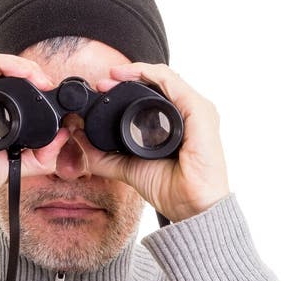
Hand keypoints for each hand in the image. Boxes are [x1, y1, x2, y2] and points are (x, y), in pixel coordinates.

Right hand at [0, 52, 73, 235]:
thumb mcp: (14, 165)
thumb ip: (39, 154)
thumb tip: (64, 134)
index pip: (6, 82)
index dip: (32, 81)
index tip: (52, 93)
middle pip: (0, 69)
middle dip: (30, 70)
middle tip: (49, 84)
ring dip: (19, 64)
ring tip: (39, 78)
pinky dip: (2, 65)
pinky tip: (21, 74)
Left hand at [76, 62, 230, 222]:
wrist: (191, 207)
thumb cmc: (172, 190)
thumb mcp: (129, 167)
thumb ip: (105, 157)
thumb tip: (80, 142)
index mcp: (176, 123)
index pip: (152, 94)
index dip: (126, 87)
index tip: (101, 90)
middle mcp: (187, 113)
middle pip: (157, 83)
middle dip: (128, 77)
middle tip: (102, 83)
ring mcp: (196, 110)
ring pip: (165, 77)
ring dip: (137, 72)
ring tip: (113, 76)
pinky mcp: (200, 111)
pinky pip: (174, 83)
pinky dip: (151, 74)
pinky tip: (132, 75)